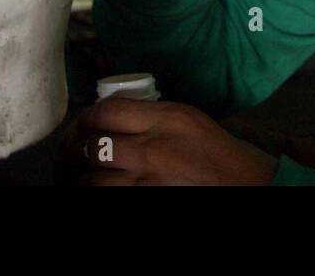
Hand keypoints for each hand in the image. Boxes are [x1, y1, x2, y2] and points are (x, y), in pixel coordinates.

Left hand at [73, 98, 278, 184]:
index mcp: (165, 118)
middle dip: (73, 149)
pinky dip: (95, 193)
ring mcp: (148, 182)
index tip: (80, 124)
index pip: (106, 111)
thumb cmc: (218, 152)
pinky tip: (94, 189)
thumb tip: (110, 117)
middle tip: (68, 152)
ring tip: (78, 175)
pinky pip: (107, 199)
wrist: (246, 186)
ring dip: (80, 178)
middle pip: (92, 146)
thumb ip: (151, 115)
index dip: (84, 118)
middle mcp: (153, 149)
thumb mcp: (188, 118)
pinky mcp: (147, 203)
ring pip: (92, 181)